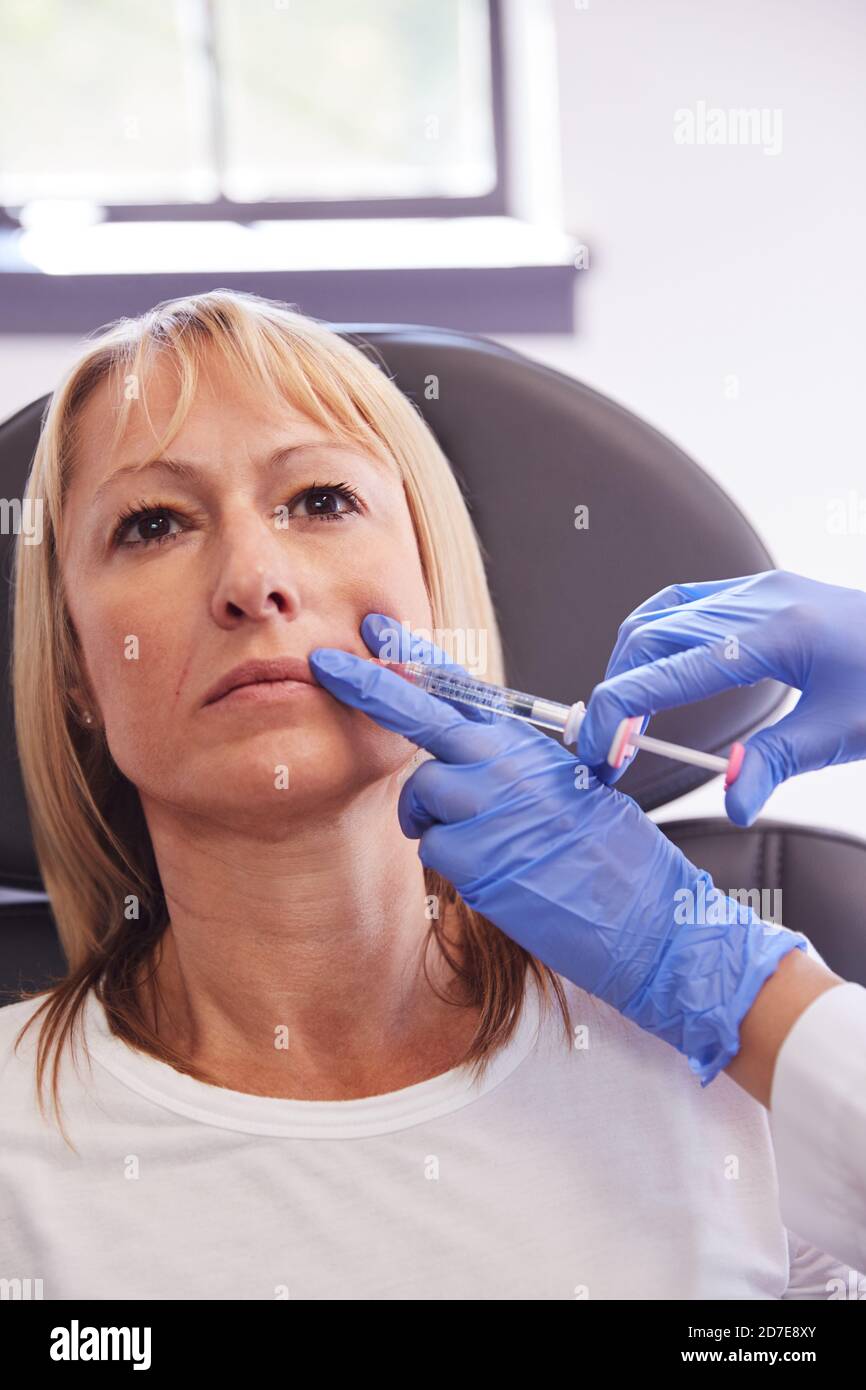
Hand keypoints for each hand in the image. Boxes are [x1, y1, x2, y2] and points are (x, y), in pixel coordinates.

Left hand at [309, 613, 806, 1083]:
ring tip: (488, 844)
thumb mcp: (571, 786)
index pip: (462, 688)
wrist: (646, 918)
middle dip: (367, 686)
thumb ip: (514, 764)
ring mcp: (486, 809)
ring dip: (435, 821)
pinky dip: (456, 865)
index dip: (414, 654)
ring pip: (422, 796)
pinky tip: (501, 875)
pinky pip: (434, 851)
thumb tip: (462, 756)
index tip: (376, 630)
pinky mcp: (475, 860)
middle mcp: (505, 765)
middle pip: (417, 716)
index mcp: (529, 743)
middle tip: (326, 666)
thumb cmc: (614, 858)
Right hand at [577, 570, 865, 824]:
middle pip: (651, 636)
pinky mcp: (763, 591)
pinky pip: (686, 605)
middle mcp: (758, 599)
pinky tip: (657, 673)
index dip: (620, 710)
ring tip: (626, 717)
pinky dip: (656, 640)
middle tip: (607, 746)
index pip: (668, 670)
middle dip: (617, 690)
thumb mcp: (840, 735)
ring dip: (631, 663)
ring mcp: (758, 588)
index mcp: (774, 633)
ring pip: (661, 615)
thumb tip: (732, 801)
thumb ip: (774, 764)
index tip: (598, 748)